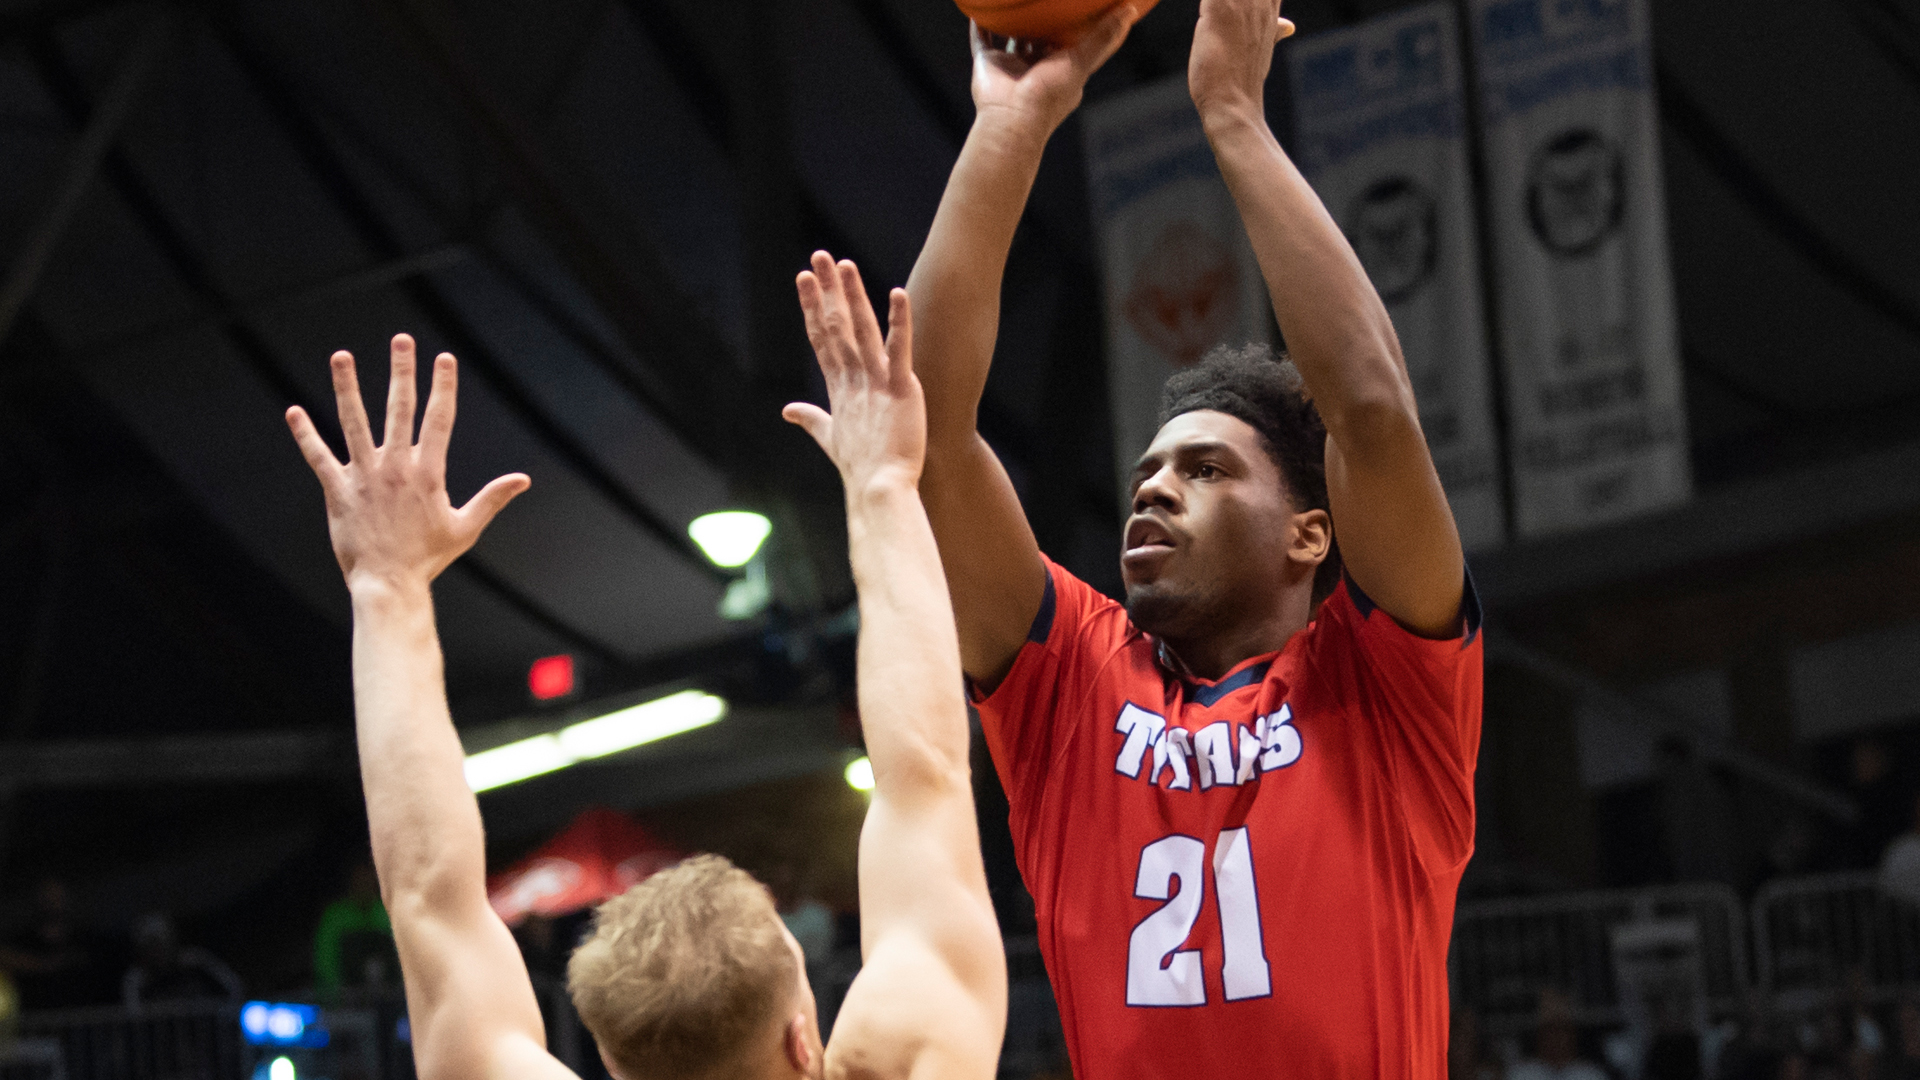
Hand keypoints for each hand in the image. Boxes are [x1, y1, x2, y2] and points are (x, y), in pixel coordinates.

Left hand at [285, 334, 528, 593]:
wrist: (389, 583)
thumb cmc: (429, 558)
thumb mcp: (465, 527)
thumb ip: (492, 498)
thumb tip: (523, 480)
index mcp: (428, 472)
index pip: (439, 419)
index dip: (443, 387)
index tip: (444, 358)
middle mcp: (396, 466)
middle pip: (399, 409)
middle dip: (403, 371)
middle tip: (402, 339)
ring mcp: (364, 476)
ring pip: (354, 421)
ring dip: (347, 386)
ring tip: (342, 356)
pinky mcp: (337, 490)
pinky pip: (318, 457)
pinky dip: (305, 434)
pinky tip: (294, 411)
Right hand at [784, 252, 923, 494]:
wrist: (879, 490)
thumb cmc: (860, 467)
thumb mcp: (830, 436)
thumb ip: (810, 418)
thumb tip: (788, 410)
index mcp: (838, 387)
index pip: (821, 338)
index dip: (812, 307)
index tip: (804, 279)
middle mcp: (852, 379)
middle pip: (835, 326)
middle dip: (826, 290)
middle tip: (817, 256)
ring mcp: (875, 382)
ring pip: (860, 330)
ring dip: (851, 295)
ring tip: (843, 263)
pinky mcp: (900, 389)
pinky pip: (899, 349)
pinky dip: (899, 321)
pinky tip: (897, 293)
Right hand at [970, 4, 1137, 133]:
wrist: (1011, 119)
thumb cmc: (1048, 96)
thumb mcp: (1081, 63)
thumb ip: (1103, 38)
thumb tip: (1130, 11)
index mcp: (1061, 70)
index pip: (1072, 43)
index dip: (1078, 26)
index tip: (1083, 5)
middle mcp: (1036, 67)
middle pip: (1041, 38)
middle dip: (1044, 20)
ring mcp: (1011, 65)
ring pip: (1012, 36)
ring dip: (1012, 21)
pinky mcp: (988, 64)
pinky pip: (982, 38)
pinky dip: (980, 24)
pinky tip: (980, 7)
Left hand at [1189, 0, 1295, 125]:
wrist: (1234, 106)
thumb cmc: (1243, 80)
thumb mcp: (1261, 49)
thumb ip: (1273, 30)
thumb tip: (1288, 26)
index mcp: (1270, 11)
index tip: (1250, 1)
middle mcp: (1259, 4)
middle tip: (1227, 8)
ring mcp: (1240, 7)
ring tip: (1220, 12)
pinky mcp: (1218, 12)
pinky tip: (1209, 4)